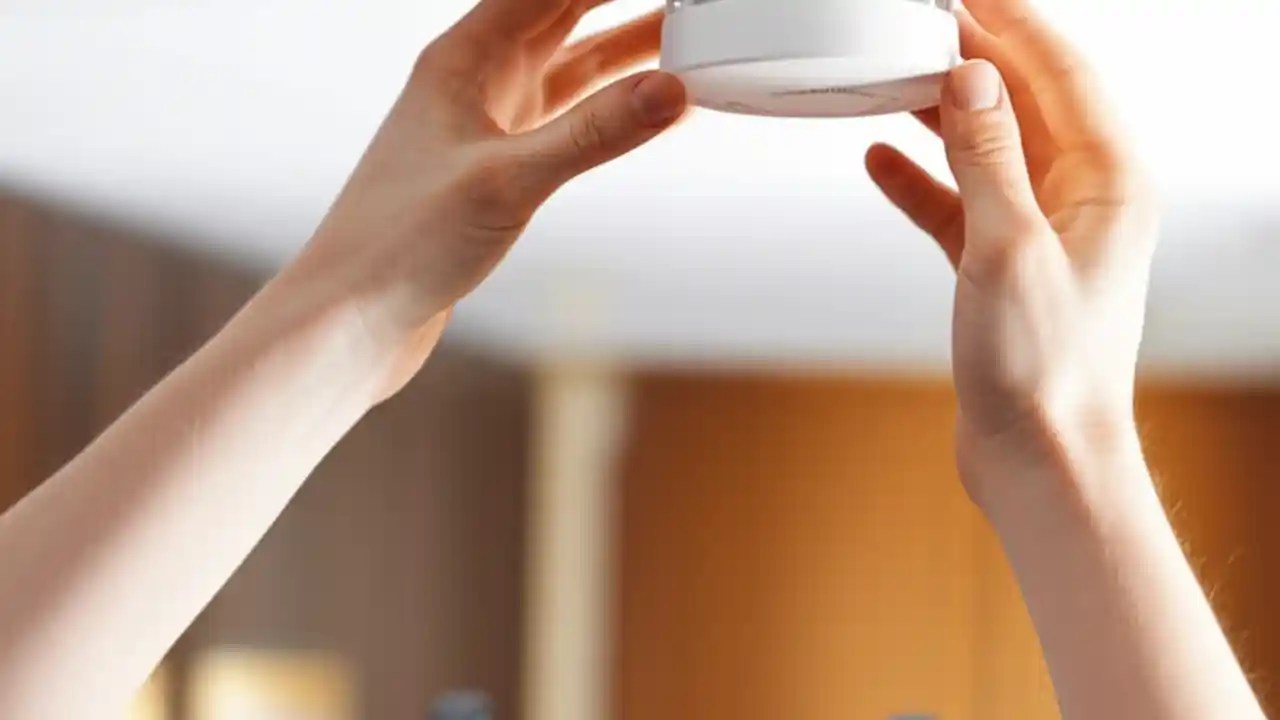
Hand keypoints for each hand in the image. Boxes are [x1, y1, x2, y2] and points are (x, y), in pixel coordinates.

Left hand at [290, 1, 685, 395]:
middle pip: (560, 14)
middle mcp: (474, 81)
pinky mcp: (497, 167)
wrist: (352, 316)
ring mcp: (486, 123)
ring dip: (624, 49)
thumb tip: (670, 90)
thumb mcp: (506, 184)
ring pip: (568, 66)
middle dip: (618, 3)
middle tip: (683, 6)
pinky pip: (567, 118)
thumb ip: (591, 136)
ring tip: (684, 34)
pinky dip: (609, 108)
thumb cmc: (399, 245)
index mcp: (461, 60)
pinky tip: (646, 110)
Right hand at [865, 0, 1157, 501]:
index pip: (1060, 69)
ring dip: (941, 111)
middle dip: (971, 55)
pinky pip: (959, 201)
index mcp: (1108, 180)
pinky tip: (879, 158)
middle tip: (916, 21)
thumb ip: (987, 156)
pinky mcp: (1002, 266)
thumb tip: (969, 74)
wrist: (1039, 456)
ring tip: (891, 73)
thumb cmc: (1044, 367)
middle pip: (1024, 99)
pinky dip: (921, 178)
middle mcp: (1083, 196)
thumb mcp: (1007, 247)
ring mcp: (1042, 231)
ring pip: (988, 146)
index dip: (1011, 20)